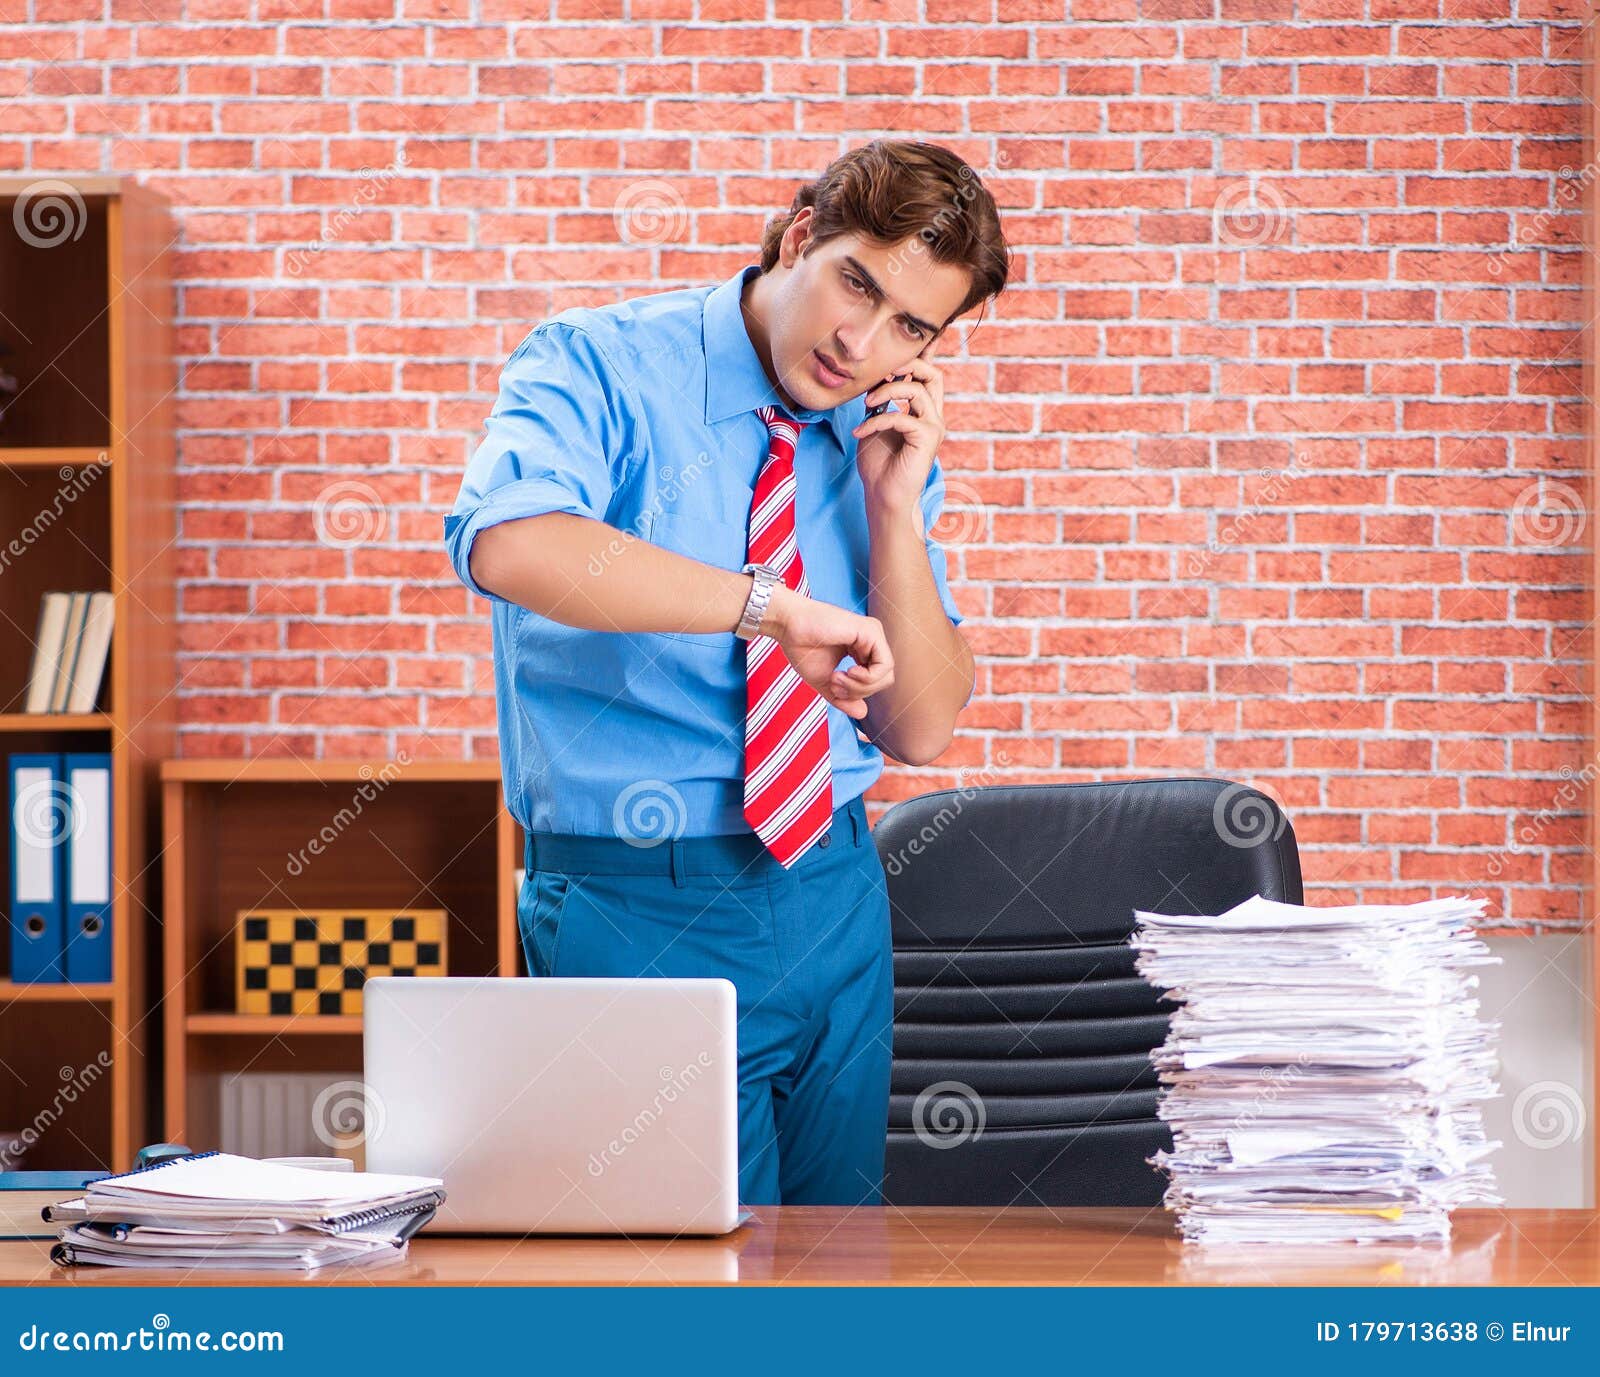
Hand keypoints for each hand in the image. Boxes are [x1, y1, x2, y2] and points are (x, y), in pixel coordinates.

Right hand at [761, 585, 893, 720]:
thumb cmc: (802, 648)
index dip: (856, 693)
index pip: (875, 681)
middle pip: (884, 680)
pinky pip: (884, 666)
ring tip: (837, 678)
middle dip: (860, 692)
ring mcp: (874, 634)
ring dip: (860, 686)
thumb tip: (863, 714)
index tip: (833, 687)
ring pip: (886, 675)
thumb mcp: (826, 681)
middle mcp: (872, 640)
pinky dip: (866, 678)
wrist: (788, 626)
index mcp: (863, 649)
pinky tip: (847, 671)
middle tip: (835, 685)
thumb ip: (844, 698)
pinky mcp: (871, 631)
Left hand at [851, 355, 946, 517]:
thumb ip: (879, 403)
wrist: (883, 497)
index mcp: (923, 412)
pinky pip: (902, 417)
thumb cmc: (878, 465)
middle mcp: (933, 417)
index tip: (906, 340)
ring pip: (917, 390)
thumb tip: (873, 381)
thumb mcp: (874, 425)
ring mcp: (933, 427)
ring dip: (886, 391)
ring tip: (865, 405)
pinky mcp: (927, 439)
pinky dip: (878, 421)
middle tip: (881, 373)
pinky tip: (861, 433)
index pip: (928, 376)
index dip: (922, 355)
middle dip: (907, 365)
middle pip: (933, 374)